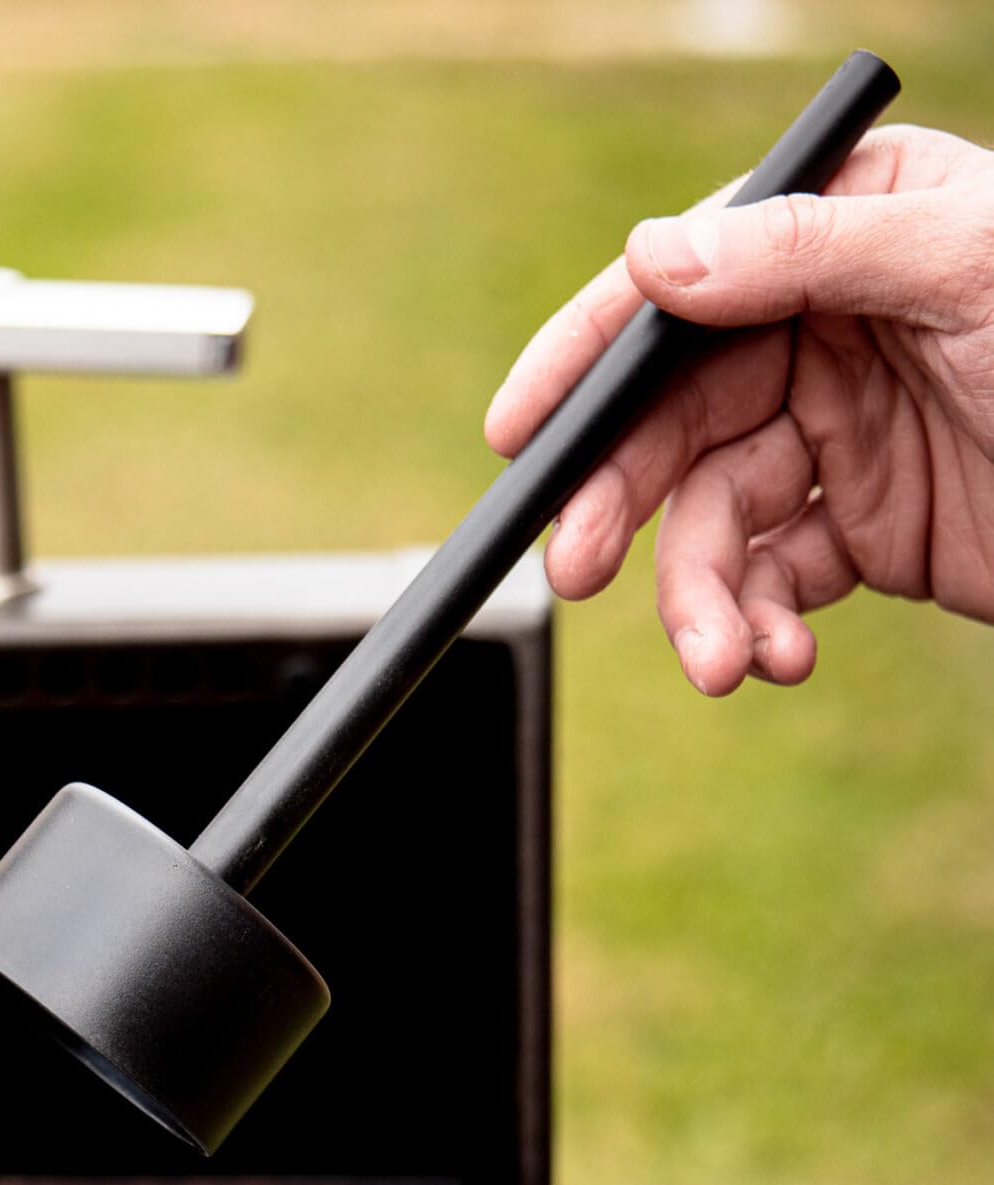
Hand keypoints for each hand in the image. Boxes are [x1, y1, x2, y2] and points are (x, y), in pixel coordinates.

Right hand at [484, 123, 993, 692]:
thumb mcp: (961, 268)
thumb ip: (801, 255)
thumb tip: (653, 261)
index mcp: (841, 235)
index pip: (684, 291)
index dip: (591, 361)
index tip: (521, 432)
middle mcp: (828, 329)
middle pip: (678, 422)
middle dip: (627, 508)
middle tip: (579, 572)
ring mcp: (842, 434)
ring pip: (716, 521)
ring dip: (702, 599)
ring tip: (723, 662)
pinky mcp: (866, 531)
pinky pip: (774, 584)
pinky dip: (761, 629)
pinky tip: (781, 659)